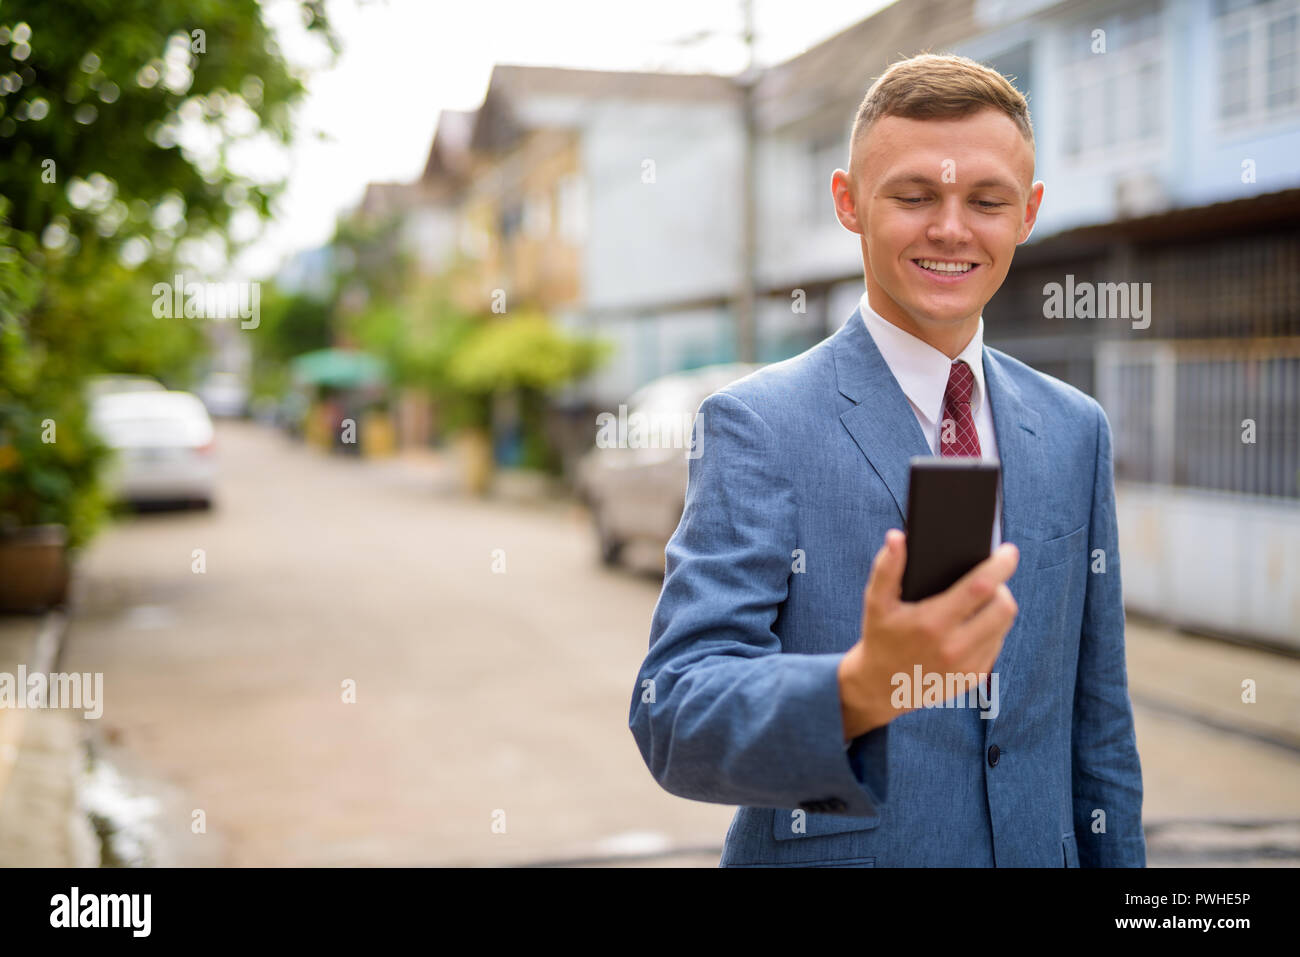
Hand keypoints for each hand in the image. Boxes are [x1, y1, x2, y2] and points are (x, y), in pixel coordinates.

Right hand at [838, 529, 1018, 740]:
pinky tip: (973, 624)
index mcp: (932, 623)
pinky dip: (991, 629)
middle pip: (1004, 608)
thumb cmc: (880, 636)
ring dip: (998, 608)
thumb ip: (887, 567)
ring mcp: (966, 666)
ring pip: (1004, 626)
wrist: (880, 687)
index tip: (1009, 551)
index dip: (1000, 566)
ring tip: (980, 600)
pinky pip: (996, 645)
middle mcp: (954, 647)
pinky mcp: (973, 678)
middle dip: (1002, 587)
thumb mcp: (876, 601)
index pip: (980, 588)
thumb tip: (897, 537)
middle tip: (990, 580)